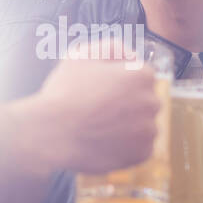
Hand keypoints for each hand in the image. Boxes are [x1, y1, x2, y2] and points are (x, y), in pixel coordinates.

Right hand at [13, 56, 160, 174]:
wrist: (52, 132)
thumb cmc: (64, 92)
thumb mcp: (83, 55)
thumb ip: (113, 48)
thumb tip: (132, 55)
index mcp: (141, 76)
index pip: (142, 77)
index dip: (121, 83)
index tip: (104, 91)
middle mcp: (151, 102)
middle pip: (146, 102)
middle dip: (129, 105)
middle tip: (102, 111)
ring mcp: (148, 131)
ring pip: (145, 126)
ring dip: (130, 127)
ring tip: (102, 129)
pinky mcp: (141, 154)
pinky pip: (141, 149)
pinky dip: (128, 148)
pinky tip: (106, 143)